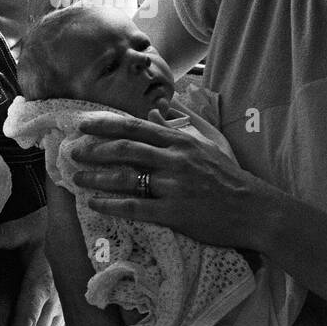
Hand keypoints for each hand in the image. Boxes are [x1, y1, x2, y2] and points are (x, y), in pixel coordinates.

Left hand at [72, 110, 283, 251]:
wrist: (254, 208)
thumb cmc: (230, 176)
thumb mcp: (207, 144)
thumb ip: (178, 127)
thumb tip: (155, 113)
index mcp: (180, 141)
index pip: (136, 127)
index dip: (106, 125)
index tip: (83, 125)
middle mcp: (174, 159)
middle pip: (125, 149)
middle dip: (95, 149)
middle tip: (73, 151)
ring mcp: (174, 186)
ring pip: (126, 177)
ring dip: (97, 177)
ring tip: (77, 178)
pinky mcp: (174, 212)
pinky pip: (135, 207)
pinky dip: (111, 205)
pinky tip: (94, 204)